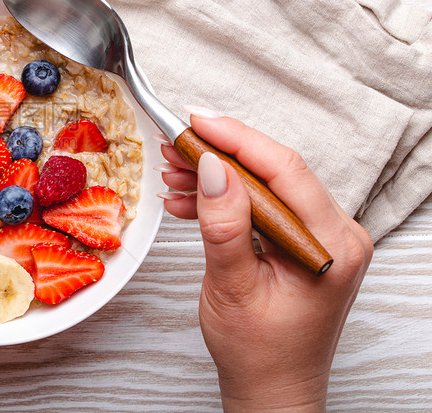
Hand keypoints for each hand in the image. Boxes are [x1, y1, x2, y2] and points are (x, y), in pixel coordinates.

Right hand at [157, 110, 372, 411]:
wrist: (271, 387)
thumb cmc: (259, 352)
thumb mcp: (233, 288)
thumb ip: (225, 226)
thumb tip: (214, 168)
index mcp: (330, 245)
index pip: (284, 170)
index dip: (237, 139)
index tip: (197, 122)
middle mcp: (335, 235)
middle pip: (273, 172)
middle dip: (219, 155)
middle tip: (175, 145)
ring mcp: (319, 237)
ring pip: (263, 185)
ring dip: (216, 176)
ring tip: (173, 172)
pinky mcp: (299, 241)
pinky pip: (260, 205)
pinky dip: (224, 199)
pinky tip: (189, 199)